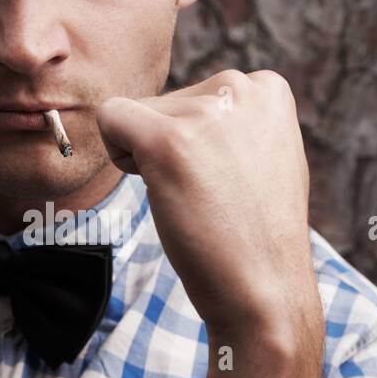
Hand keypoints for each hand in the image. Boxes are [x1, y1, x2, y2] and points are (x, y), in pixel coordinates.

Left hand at [95, 70, 320, 347]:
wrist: (263, 290)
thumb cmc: (256, 234)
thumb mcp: (266, 156)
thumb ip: (235, 121)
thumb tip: (192, 106)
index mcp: (266, 88)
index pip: (195, 95)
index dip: (195, 141)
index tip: (225, 179)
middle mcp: (239, 87)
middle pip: (164, 103)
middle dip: (170, 146)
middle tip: (209, 195)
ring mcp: (204, 112)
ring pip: (136, 114)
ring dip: (148, 158)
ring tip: (193, 198)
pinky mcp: (167, 140)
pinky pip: (110, 117)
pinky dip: (117, 153)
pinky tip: (154, 186)